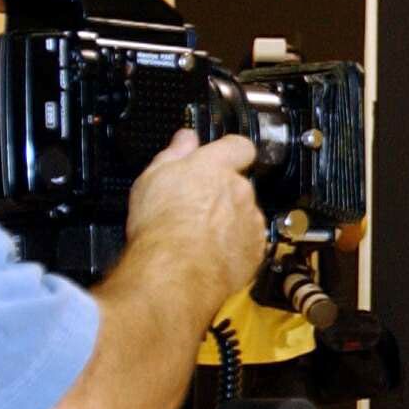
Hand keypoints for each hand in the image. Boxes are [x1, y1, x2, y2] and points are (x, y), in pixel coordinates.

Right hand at [125, 128, 266, 297]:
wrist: (177, 271)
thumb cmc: (161, 225)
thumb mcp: (153, 177)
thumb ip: (174, 153)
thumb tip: (185, 138)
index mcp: (216, 166)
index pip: (239, 146)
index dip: (231, 152)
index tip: (222, 159)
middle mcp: (239, 190)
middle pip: (239, 185)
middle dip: (223, 194)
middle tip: (196, 208)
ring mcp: (250, 220)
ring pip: (245, 215)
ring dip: (230, 222)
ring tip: (200, 237)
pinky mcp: (256, 250)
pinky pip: (250, 243)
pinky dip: (236, 247)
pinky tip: (212, 255)